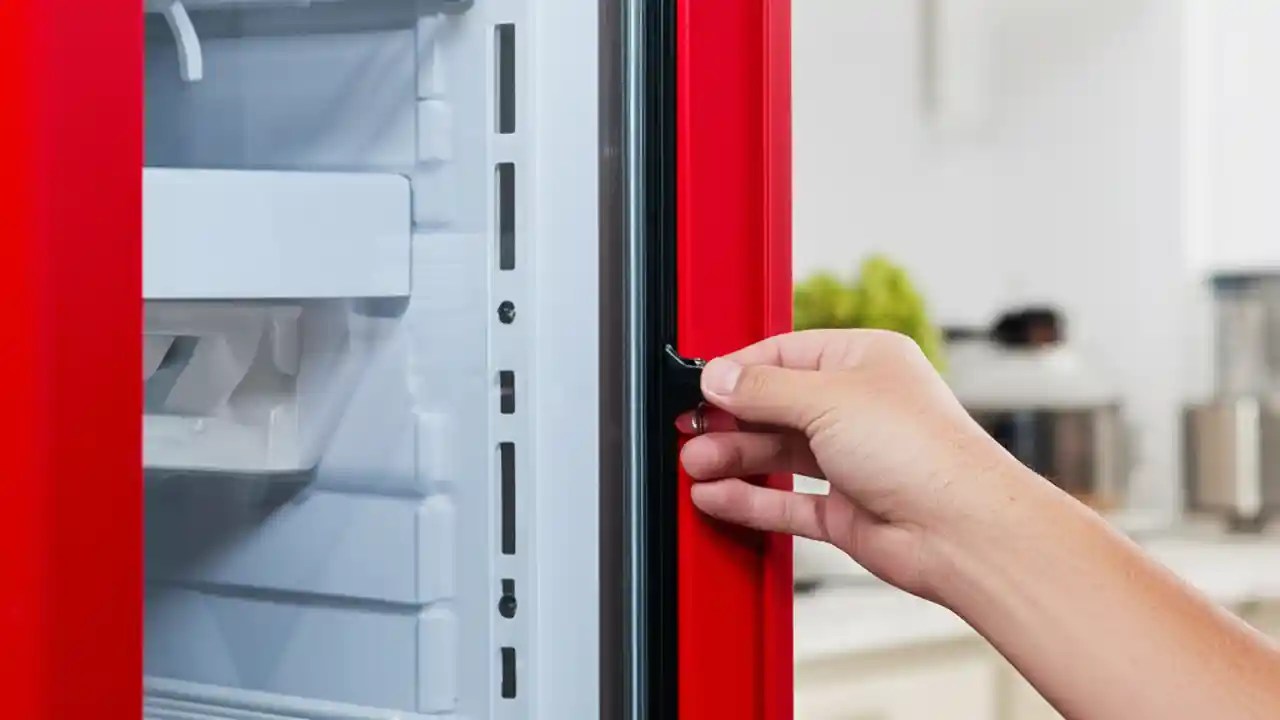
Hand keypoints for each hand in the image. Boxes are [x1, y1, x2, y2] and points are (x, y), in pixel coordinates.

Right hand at [678, 329, 1030, 599]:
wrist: (963, 530)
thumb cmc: (923, 452)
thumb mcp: (829, 399)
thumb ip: (765, 390)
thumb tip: (719, 377)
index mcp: (863, 361)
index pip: (785, 355)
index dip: (739, 370)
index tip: (701, 385)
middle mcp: (857, 408)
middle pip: (775, 406)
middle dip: (730, 418)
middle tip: (688, 426)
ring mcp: (852, 460)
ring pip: (778, 454)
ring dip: (733, 457)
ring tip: (694, 461)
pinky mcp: (846, 508)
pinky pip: (786, 500)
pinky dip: (749, 499)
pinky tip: (717, 495)